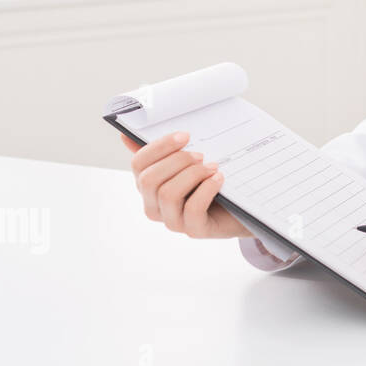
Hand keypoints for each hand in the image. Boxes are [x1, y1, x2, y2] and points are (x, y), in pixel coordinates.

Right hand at [121, 131, 250, 239]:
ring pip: (168, 194)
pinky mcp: (194, 230)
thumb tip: (126, 136)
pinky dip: (207, 189)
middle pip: (149, 180)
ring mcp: (172, 221)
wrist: (240, 207)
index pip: (138, 164)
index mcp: (148, 186)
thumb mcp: (187, 163)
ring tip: (212, 167)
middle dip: (177, 161)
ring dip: (193, 175)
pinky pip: (192, 209)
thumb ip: (163, 151)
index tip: (185, 136)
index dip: (159, 147)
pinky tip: (219, 178)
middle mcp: (154, 205)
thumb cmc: (209, 181)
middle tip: (201, 155)